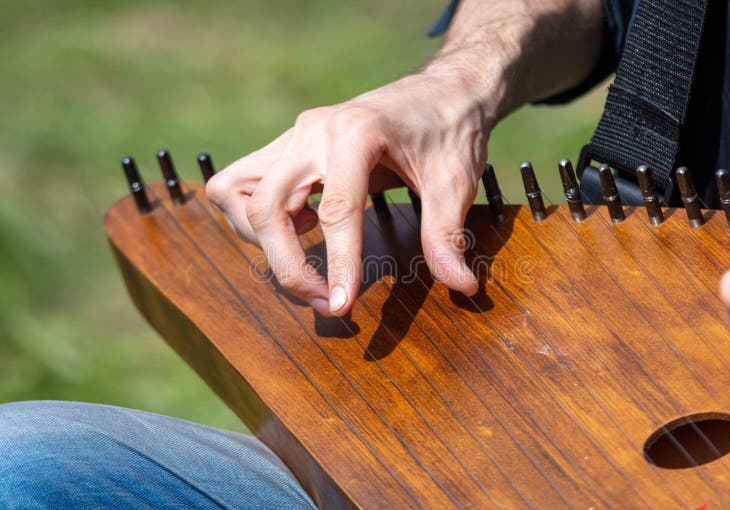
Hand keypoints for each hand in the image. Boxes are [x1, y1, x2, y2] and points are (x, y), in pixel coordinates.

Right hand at [206, 71, 489, 316]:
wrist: (441, 90)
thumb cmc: (450, 131)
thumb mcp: (456, 182)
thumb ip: (447, 235)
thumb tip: (461, 286)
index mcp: (358, 133)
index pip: (335, 209)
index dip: (337, 263)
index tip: (341, 305)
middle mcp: (313, 130)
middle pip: (266, 206)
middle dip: (286, 265)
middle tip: (324, 301)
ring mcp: (294, 135)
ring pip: (234, 192)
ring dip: (258, 238)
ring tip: (305, 257)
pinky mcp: (287, 146)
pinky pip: (241, 184)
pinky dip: (256, 216)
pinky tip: (300, 226)